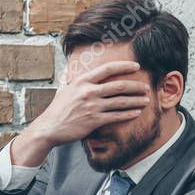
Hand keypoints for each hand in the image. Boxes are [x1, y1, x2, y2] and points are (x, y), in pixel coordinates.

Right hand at [11, 61, 151, 166]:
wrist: (49, 128)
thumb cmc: (56, 110)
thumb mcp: (61, 90)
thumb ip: (67, 79)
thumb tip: (65, 70)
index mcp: (82, 81)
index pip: (108, 69)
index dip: (124, 66)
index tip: (136, 66)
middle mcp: (88, 92)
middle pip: (119, 85)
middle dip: (136, 86)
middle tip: (145, 87)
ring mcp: (92, 106)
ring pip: (120, 101)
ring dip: (136, 100)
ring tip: (146, 100)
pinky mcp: (94, 120)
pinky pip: (116, 116)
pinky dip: (128, 114)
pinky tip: (136, 113)